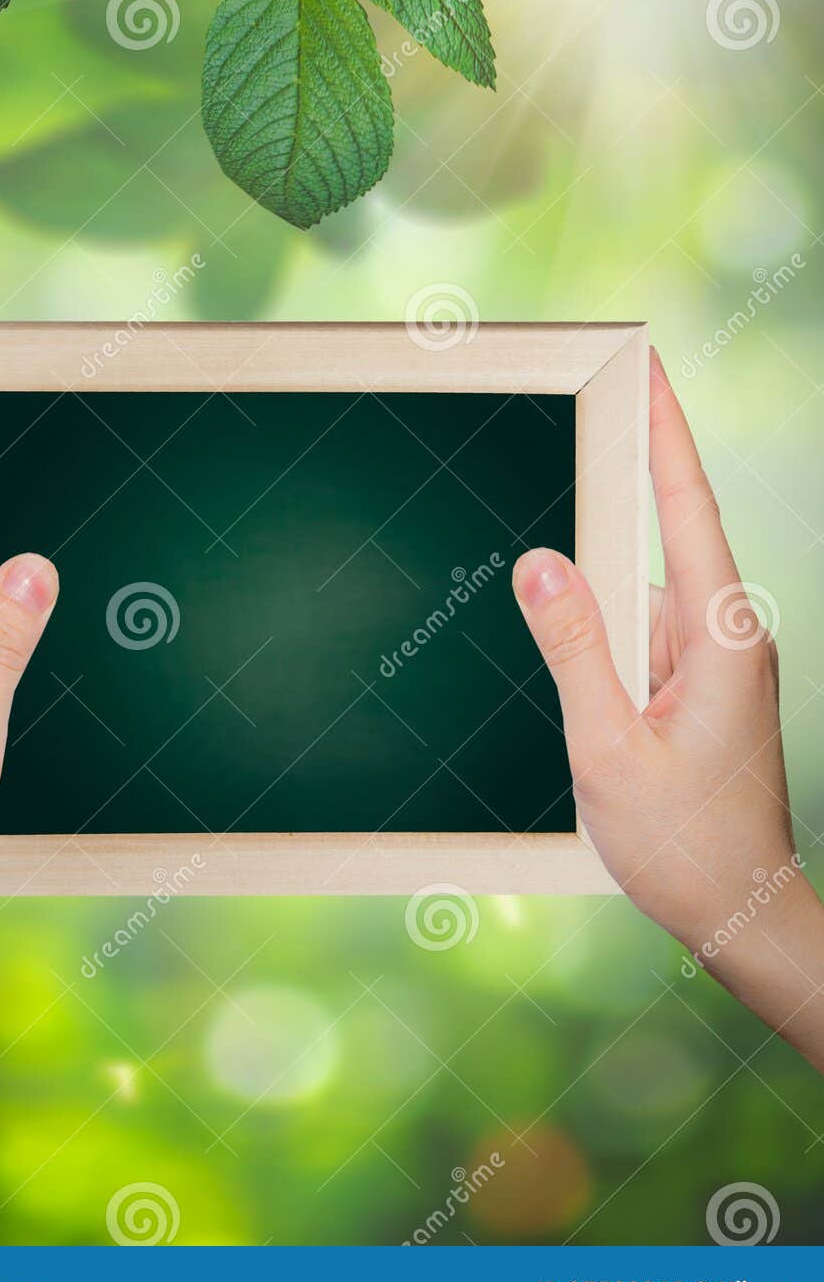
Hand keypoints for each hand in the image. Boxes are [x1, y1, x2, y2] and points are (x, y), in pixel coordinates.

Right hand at [512, 348, 823, 1072]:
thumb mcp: (609, 747)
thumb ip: (572, 649)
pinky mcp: (699, 686)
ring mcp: (714, 661)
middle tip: (567, 451)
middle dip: (609, 502)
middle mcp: (725, 636)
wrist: (744, 914)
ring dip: (598, 606)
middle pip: (660, 540)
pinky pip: (642, 638)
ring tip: (579, 655)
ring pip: (642, 597)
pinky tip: (588, 693)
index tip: (648, 367)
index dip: (665, 431)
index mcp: (718, 637)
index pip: (687, 507)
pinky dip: (606, 643)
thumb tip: (538, 562)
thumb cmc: (685, 845)